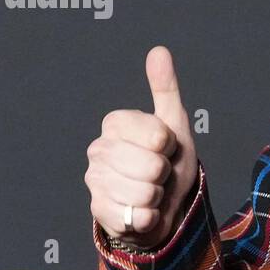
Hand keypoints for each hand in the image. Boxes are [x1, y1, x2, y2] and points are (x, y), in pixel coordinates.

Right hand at [84, 45, 198, 249]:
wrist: (162, 206)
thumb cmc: (168, 162)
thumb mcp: (173, 124)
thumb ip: (165, 88)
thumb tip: (158, 51)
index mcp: (115, 123)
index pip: (157, 135)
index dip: (170, 146)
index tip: (165, 148)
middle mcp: (99, 149)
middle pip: (152, 166)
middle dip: (165, 174)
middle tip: (159, 174)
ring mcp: (95, 180)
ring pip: (145, 192)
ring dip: (158, 197)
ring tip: (151, 192)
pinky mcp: (98, 210)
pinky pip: (137, 216)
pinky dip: (149, 218)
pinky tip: (142, 211)